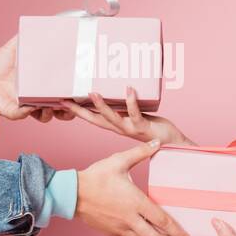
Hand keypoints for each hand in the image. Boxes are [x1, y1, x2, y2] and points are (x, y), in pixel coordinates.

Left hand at [0, 35, 75, 122]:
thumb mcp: (10, 50)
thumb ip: (21, 39)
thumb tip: (36, 25)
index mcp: (40, 83)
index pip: (61, 90)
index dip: (71, 93)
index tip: (78, 89)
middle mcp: (36, 97)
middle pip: (59, 108)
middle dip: (67, 110)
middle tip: (69, 101)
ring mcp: (26, 106)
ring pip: (45, 116)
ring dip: (49, 112)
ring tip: (51, 105)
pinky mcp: (14, 112)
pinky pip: (22, 115)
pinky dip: (25, 112)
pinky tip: (28, 106)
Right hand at [60, 88, 193, 145]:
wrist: (173, 145)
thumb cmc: (155, 129)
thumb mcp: (136, 116)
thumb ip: (126, 108)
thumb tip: (119, 91)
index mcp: (116, 126)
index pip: (93, 118)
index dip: (77, 111)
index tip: (62, 102)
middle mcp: (120, 129)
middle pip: (95, 119)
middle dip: (79, 110)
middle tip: (64, 100)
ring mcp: (131, 129)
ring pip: (112, 118)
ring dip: (102, 106)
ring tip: (92, 92)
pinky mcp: (143, 127)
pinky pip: (135, 114)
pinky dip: (131, 102)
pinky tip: (129, 89)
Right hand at [75, 139, 192, 235]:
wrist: (72, 193)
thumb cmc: (96, 176)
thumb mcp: (119, 161)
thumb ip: (140, 152)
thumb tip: (157, 142)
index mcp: (135, 202)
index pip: (162, 221)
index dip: (178, 231)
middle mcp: (130, 218)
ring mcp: (120, 228)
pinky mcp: (111, 232)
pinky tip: (143, 234)